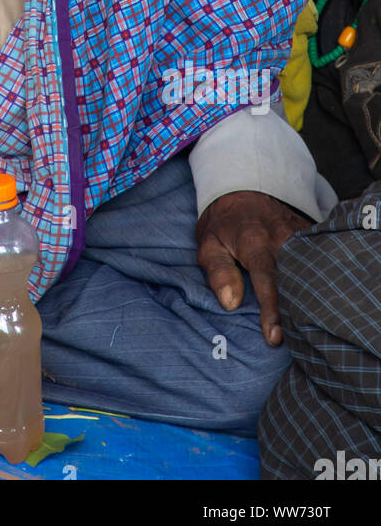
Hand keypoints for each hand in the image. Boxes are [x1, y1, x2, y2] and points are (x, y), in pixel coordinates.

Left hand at [196, 190, 312, 345]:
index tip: (274, 337)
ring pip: (310, 271)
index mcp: (254, 241)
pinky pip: (317, 261)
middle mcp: (282, 237)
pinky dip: (316, 280)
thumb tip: (230, 303)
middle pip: (295, 279)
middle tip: (294, 339)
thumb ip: (218, 272)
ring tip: (306, 327)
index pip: (266, 280)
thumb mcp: (208, 244)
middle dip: (297, 309)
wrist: (245, 186)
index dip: (271, 310)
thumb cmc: (223, 223)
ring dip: (309, 297)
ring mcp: (301, 234)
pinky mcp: (311, 234)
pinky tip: (314, 302)